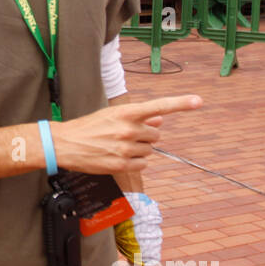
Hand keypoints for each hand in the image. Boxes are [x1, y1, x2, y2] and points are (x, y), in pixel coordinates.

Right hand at [52, 95, 200, 175]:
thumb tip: (160, 120)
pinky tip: (118, 157)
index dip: (181, 104)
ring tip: (117, 146)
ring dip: (139, 149)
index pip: (159, 106)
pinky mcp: (122, 164)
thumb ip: (138, 117)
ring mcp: (126, 148)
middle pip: (155, 135)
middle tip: (125, 136)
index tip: (198, 101)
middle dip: (145, 136)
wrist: (65, 144)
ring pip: (149, 150)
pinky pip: (143, 163)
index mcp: (126, 113)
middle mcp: (129, 129)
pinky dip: (135, 161)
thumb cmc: (89, 127)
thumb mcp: (112, 116)